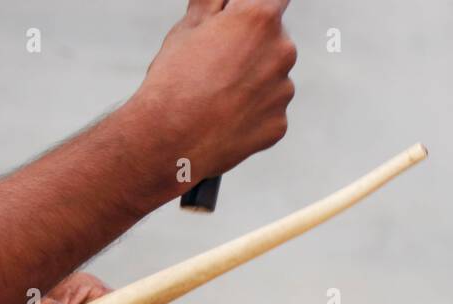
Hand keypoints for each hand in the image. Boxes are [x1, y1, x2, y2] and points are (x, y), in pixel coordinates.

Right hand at [132, 0, 295, 183]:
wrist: (169, 142)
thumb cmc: (174, 79)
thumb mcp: (188, 27)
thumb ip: (213, 1)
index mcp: (260, 18)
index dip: (251, 9)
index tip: (237, 19)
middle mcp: (282, 50)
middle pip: (274, 39)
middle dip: (251, 45)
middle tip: (215, 64)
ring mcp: (283, 91)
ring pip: (271, 77)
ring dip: (252, 81)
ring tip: (216, 96)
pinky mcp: (279, 124)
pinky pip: (268, 110)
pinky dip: (251, 113)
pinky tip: (223, 118)